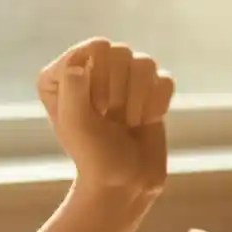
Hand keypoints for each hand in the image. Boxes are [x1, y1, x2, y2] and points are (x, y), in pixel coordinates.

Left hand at [37, 38, 174, 196]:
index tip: (97, 110)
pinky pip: (165, 80)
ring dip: (139, 99)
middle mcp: (93, 68)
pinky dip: (158, 104)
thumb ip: (72, 90)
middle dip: (120, 91)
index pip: (94, 48)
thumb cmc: (93, 156)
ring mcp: (123, 77)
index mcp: (66, 72)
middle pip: (121, 52)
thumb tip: (80, 63)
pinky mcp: (150, 90)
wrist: (124, 183)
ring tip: (128, 122)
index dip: (101, 79)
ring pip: (146, 63)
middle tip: (112, 118)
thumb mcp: (74, 125)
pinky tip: (146, 121)